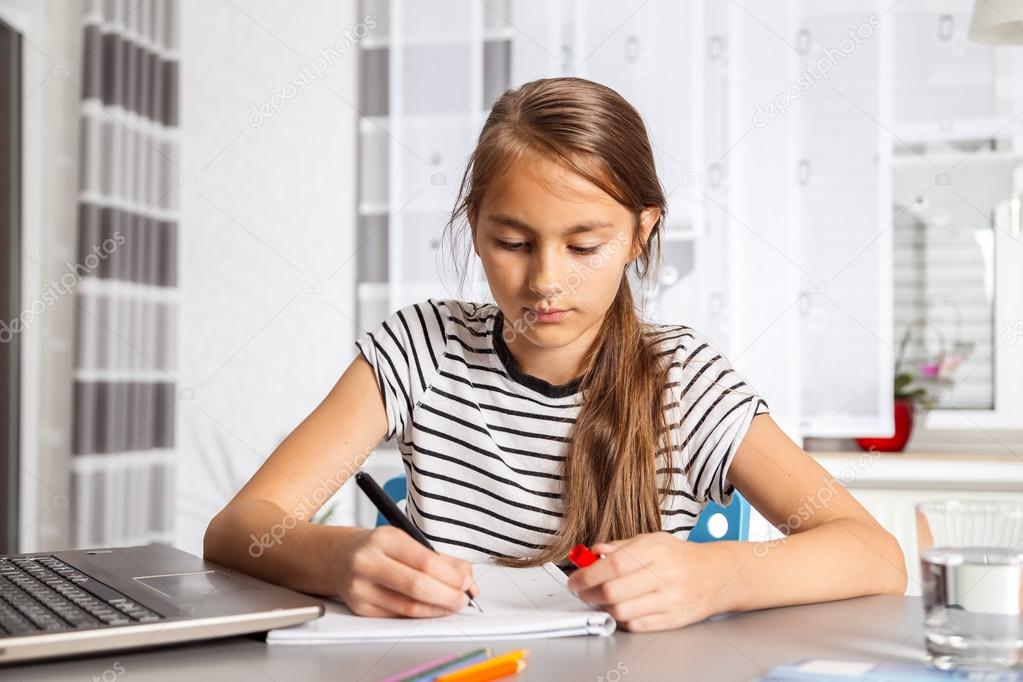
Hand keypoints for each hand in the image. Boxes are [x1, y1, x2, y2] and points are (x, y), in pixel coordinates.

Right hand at [333, 525, 479, 617]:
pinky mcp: (361, 608)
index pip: (425, 561)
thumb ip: (439, 558)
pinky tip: (431, 608)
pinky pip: (399, 616)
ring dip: (438, 609)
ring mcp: (361, 587)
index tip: (467, 581)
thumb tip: (467, 580)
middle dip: (448, 596)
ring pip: (409, 607)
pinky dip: (421, 614)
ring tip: (452, 605)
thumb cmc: (380, 548)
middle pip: (417, 586)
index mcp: (384, 538)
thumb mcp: (406, 540)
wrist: (340, 557)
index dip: (451, 576)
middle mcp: (368, 562)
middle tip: (463, 598)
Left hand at [566, 532, 735, 631]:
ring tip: (598, 600)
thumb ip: (621, 546)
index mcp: (655, 551)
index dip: (588, 574)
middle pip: (614, 591)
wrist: (716, 575)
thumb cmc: (680, 556)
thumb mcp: (652, 540)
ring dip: (602, 608)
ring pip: (622, 611)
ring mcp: (669, 600)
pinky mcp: (672, 620)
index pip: (614, 565)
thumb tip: (593, 552)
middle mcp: (663, 576)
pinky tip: (617, 610)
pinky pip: (636, 626)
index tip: (575, 579)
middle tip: (580, 592)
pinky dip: (620, 620)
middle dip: (589, 594)